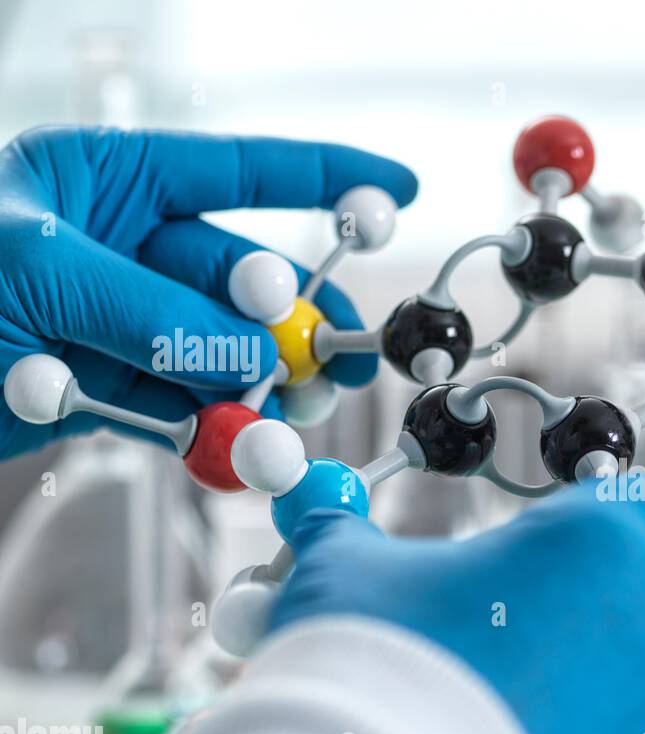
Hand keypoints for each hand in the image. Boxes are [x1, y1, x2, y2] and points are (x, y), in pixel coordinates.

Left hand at [0, 127, 416, 457]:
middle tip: (340, 356)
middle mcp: (120, 248)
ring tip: (288, 411)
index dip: (323, 176)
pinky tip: (234, 445)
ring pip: (220, 350)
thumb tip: (256, 350)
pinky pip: (179, 408)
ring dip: (258, 382)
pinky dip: (207, 430)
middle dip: (294, 315)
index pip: (236, 168)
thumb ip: (153, 310)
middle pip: (239, 276)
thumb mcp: (35, 274)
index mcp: (103, 180)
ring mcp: (117, 325)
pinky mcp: (104, 393)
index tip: (398, 189)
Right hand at [270, 473, 644, 733]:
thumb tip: (320, 510)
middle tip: (484, 616)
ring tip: (469, 693)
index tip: (566, 526)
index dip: (620, 507)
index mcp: (605, 543)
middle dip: (565, 598)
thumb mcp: (349, 571)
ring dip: (558, 671)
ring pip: (614, 669)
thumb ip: (349, 531)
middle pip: (628, 590)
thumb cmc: (375, 669)